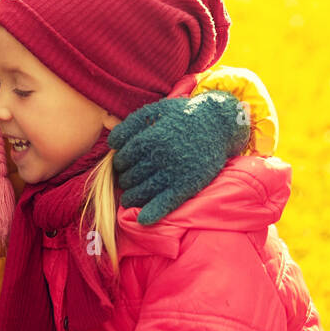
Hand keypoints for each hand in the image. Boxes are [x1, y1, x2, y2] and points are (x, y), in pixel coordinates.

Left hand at [108, 90, 249, 224]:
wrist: (219, 124)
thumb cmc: (183, 115)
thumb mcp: (156, 111)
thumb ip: (131, 124)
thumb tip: (111, 143)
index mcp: (152, 138)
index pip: (123, 158)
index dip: (118, 162)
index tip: (121, 164)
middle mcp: (162, 157)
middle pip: (130, 176)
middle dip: (124, 179)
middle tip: (126, 180)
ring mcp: (175, 173)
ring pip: (142, 192)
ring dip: (131, 197)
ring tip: (129, 197)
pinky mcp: (187, 185)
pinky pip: (165, 203)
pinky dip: (152, 213)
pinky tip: (143, 219)